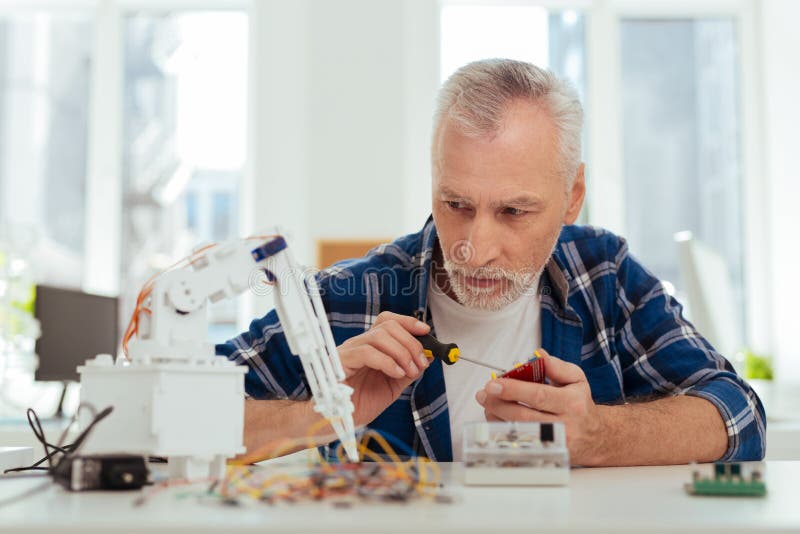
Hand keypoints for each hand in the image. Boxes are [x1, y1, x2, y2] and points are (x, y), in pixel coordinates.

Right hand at [338, 311, 430, 425]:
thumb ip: (409, 370)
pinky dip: (387, 362)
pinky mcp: (340, 363)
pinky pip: (366, 352)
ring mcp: (348, 352)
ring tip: (409, 371)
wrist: (337, 422)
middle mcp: (358, 344)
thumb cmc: (360, 404)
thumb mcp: (392, 386)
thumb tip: (428, 356)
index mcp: (370, 347)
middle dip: (410, 342)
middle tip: (420, 362)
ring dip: (402, 352)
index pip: (387, 321)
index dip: (407, 322)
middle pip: (387, 326)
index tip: (425, 331)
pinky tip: (395, 374)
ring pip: (379, 336)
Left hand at [475, 348, 605, 464]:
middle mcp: (564, 425)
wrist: (594, 436)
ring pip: (518, 431)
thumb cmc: (580, 404)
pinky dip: (502, 428)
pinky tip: (495, 416)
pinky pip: (518, 441)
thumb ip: (556, 366)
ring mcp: (553, 443)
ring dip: (496, 416)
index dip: (513, 389)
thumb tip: (538, 354)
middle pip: (523, 416)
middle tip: (484, 393)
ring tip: (487, 402)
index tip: (494, 383)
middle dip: (498, 403)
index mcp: (571, 403)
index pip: (538, 395)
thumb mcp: (576, 379)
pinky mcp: (545, 453)